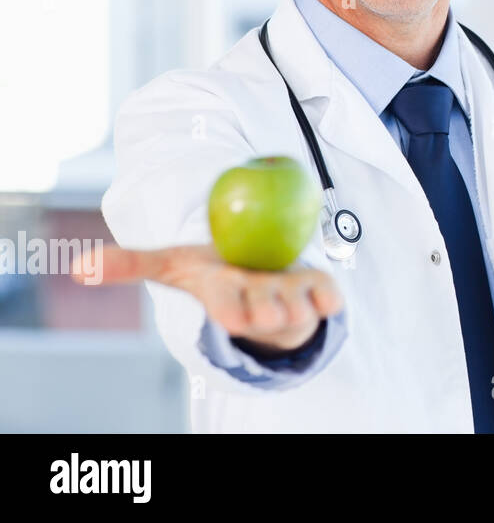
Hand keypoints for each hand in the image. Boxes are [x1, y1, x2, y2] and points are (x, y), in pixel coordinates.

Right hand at [73, 244, 342, 351]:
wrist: (266, 289)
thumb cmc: (216, 273)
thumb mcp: (172, 265)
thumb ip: (127, 264)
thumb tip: (75, 269)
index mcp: (225, 300)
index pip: (226, 309)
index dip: (232, 310)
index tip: (235, 314)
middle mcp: (258, 308)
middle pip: (265, 312)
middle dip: (268, 304)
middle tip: (267, 291)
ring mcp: (290, 306)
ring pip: (297, 308)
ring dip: (298, 299)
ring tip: (289, 288)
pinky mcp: (320, 299)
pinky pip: (331, 300)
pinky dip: (329, 296)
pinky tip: (320, 292)